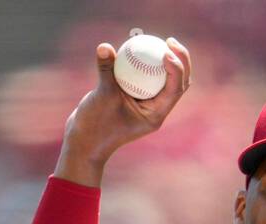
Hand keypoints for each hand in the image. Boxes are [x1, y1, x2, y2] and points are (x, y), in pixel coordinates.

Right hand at [54, 37, 192, 186]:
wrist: (85, 142)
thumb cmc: (95, 125)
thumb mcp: (101, 96)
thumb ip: (106, 70)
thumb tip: (105, 46)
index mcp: (155, 115)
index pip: (175, 89)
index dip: (177, 68)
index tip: (166, 52)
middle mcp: (155, 110)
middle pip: (177, 83)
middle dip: (180, 61)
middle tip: (170, 41)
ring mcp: (147, 105)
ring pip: (164, 80)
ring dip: (166, 61)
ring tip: (161, 40)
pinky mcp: (135, 99)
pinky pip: (146, 78)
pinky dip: (145, 64)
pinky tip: (139, 46)